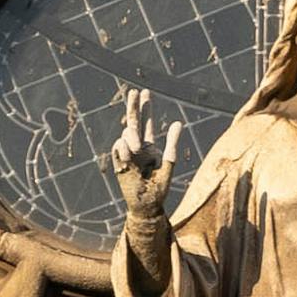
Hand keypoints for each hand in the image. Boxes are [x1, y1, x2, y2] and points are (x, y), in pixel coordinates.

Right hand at [106, 86, 176, 225]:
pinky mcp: (119, 162)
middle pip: (133, 123)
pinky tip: (129, 153)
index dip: (146, 108)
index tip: (144, 92)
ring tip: (137, 150)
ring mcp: (128, 154)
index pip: (147, 124)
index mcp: (150, 147)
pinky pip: (118, 146)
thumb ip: (172, 144)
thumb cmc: (160, 189)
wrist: (146, 206)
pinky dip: (123, 147)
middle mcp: (138, 148)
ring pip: (126, 134)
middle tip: (134, 91)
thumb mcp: (169, 164)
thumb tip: (178, 122)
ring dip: (131, 137)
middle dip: (133, 107)